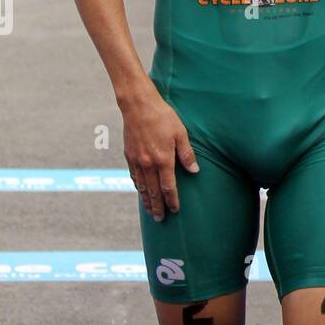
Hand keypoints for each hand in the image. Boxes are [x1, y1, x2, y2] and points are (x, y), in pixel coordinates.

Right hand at [122, 87, 198, 220]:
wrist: (138, 105)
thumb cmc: (163, 117)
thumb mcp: (180, 133)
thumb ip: (187, 154)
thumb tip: (195, 171)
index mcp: (163, 160)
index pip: (169, 187)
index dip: (172, 200)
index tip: (175, 210)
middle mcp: (148, 164)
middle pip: (154, 192)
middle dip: (157, 207)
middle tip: (160, 219)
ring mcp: (137, 160)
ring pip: (142, 187)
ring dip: (146, 201)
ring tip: (150, 211)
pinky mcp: (129, 155)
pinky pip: (134, 176)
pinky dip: (138, 187)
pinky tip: (141, 192)